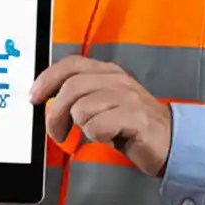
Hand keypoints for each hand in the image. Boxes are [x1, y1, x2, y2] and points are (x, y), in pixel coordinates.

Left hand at [28, 55, 172, 176]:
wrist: (170, 140)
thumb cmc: (131, 123)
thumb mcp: (104, 101)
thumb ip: (81, 94)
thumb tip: (47, 98)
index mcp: (108, 71)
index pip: (70, 64)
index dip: (47, 79)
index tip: (34, 98)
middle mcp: (117, 79)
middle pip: (71, 88)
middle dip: (55, 114)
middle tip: (57, 132)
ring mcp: (128, 97)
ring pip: (82, 108)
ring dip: (81, 126)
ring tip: (94, 132)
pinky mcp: (136, 118)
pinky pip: (98, 127)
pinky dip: (97, 136)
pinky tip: (109, 137)